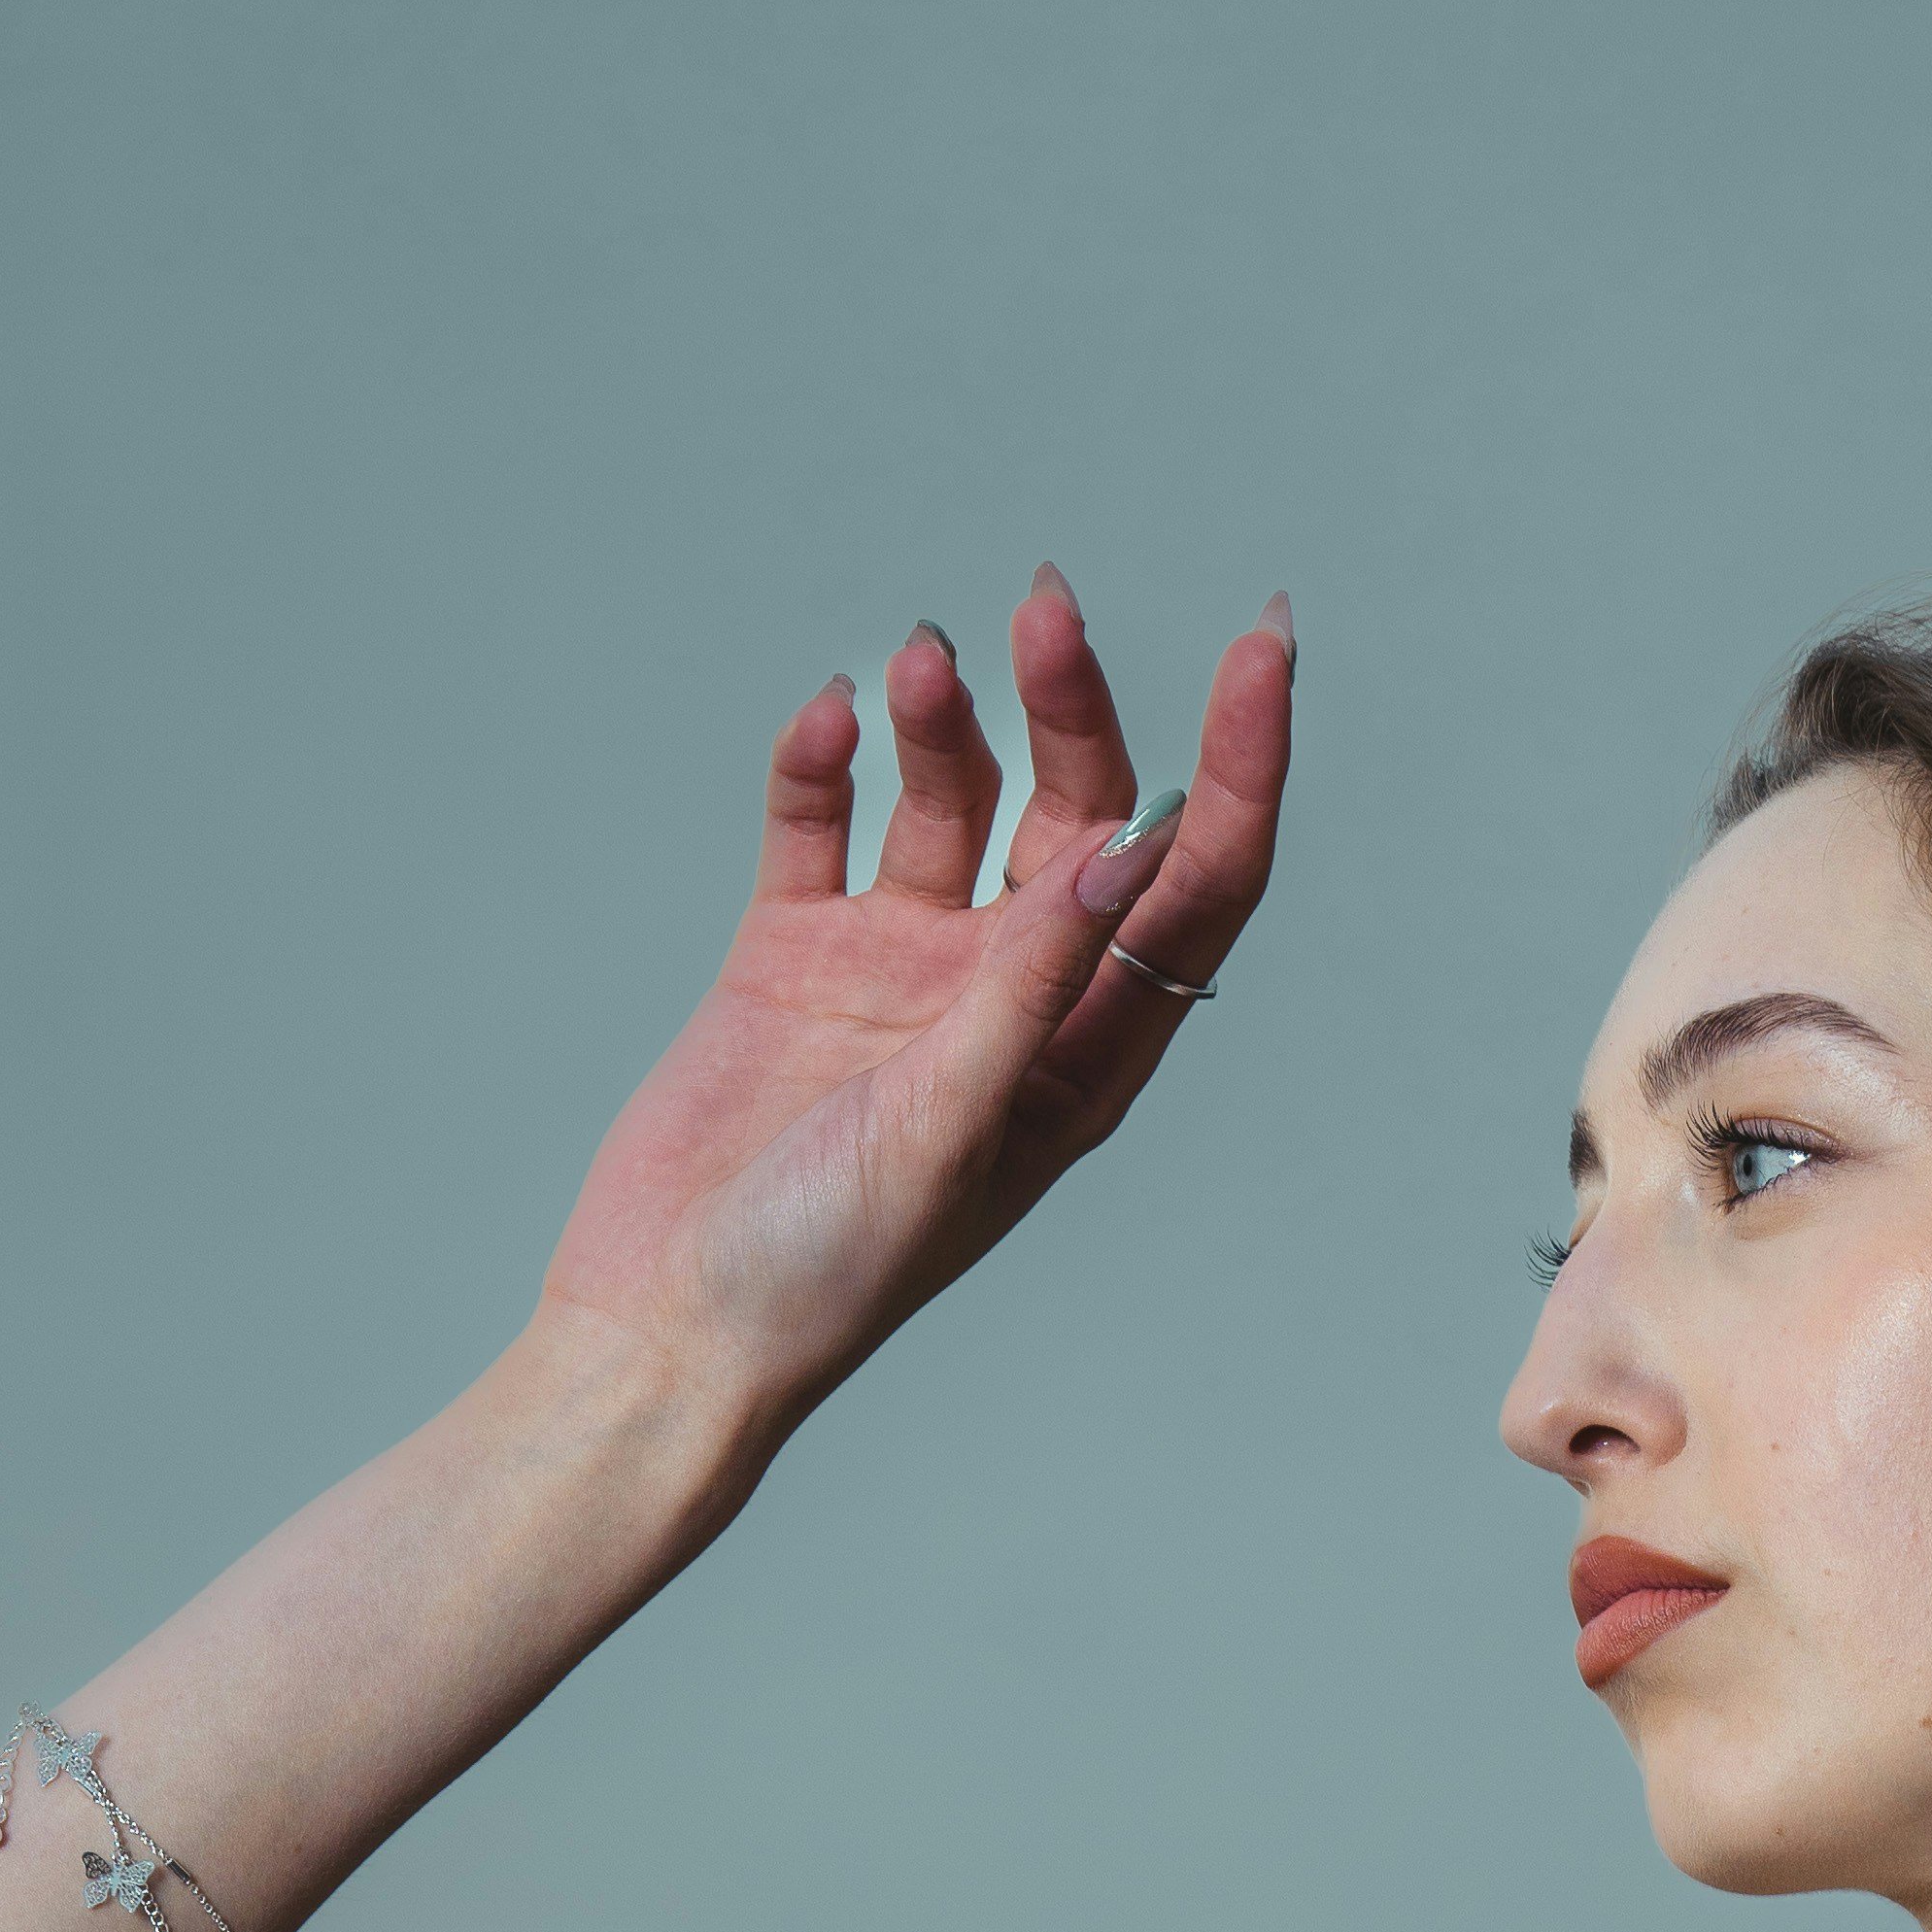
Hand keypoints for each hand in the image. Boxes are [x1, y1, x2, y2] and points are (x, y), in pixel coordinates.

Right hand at [533, 572, 1291, 1453]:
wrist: (667, 1324)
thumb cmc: (827, 1269)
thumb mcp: (952, 1123)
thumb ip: (1033, 981)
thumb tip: (1131, 845)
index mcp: (1082, 1058)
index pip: (1195, 885)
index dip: (1242, 765)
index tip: (1263, 642)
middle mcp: (1006, 999)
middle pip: (1078, 815)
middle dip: (1074, 707)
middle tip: (1046, 606)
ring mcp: (900, 969)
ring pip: (953, 801)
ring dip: (949, 720)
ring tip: (921, 658)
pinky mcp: (793, 952)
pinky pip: (821, 824)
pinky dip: (824, 759)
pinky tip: (826, 714)